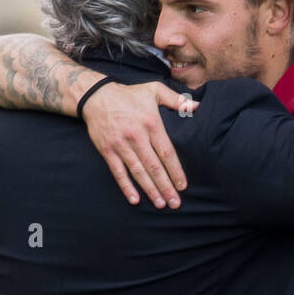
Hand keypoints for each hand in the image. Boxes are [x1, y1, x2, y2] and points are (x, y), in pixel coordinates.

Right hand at [83, 80, 197, 208]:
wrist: (96, 96)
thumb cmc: (129, 95)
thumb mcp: (153, 90)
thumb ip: (176, 99)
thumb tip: (196, 105)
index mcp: (151, 124)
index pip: (167, 152)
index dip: (175, 171)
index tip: (183, 186)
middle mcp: (137, 137)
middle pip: (154, 166)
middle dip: (166, 186)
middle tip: (175, 203)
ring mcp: (121, 145)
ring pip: (138, 172)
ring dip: (150, 190)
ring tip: (160, 204)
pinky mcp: (108, 151)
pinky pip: (118, 172)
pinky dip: (126, 187)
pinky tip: (135, 199)